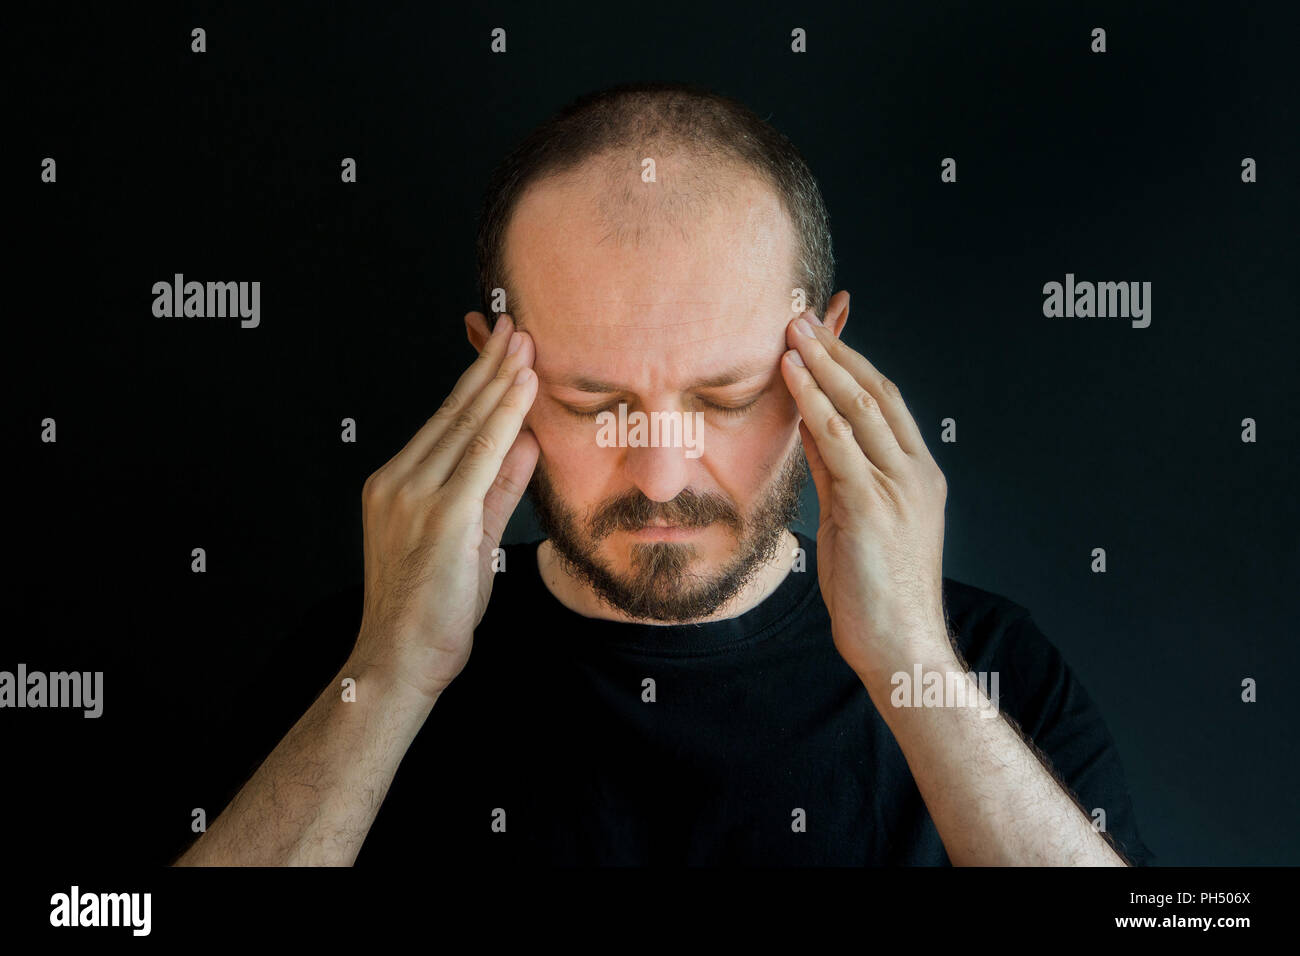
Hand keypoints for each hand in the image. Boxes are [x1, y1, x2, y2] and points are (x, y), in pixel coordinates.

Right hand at [352, 312, 538, 699]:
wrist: (400, 660)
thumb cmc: (433, 609)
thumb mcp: (473, 539)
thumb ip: (499, 489)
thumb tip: (528, 441)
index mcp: (396, 484)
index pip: (445, 421)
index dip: (477, 382)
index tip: (501, 348)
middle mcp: (398, 481)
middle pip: (454, 412)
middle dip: (490, 366)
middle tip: (515, 325)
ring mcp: (414, 496)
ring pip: (467, 425)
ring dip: (501, 380)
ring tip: (525, 342)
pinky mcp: (441, 515)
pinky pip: (480, 454)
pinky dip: (505, 416)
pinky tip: (523, 387)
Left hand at [780, 296, 949, 680]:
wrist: (901, 647)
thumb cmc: (875, 593)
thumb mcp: (854, 522)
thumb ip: (838, 474)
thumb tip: (811, 431)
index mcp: (918, 476)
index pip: (886, 402)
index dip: (853, 363)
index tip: (822, 334)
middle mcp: (916, 473)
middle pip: (877, 393)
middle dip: (837, 351)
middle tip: (802, 315)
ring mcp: (900, 488)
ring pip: (860, 408)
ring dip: (823, 365)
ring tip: (791, 331)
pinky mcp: (874, 506)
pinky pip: (840, 442)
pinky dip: (813, 404)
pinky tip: (790, 378)